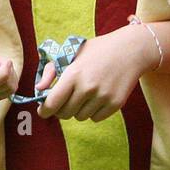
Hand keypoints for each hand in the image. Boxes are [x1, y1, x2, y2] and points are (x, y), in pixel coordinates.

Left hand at [37, 27, 156, 121]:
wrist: (130, 50)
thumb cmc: (97, 51)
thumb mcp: (72, 54)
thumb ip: (51, 70)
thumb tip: (39, 88)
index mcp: (73, 74)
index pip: (52, 102)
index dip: (44, 110)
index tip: (43, 112)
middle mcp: (87, 87)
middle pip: (65, 113)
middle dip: (61, 110)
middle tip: (65, 102)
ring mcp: (102, 97)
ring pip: (81, 117)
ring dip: (79, 110)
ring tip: (85, 95)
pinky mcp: (115, 104)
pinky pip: (96, 118)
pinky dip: (93, 112)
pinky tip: (98, 98)